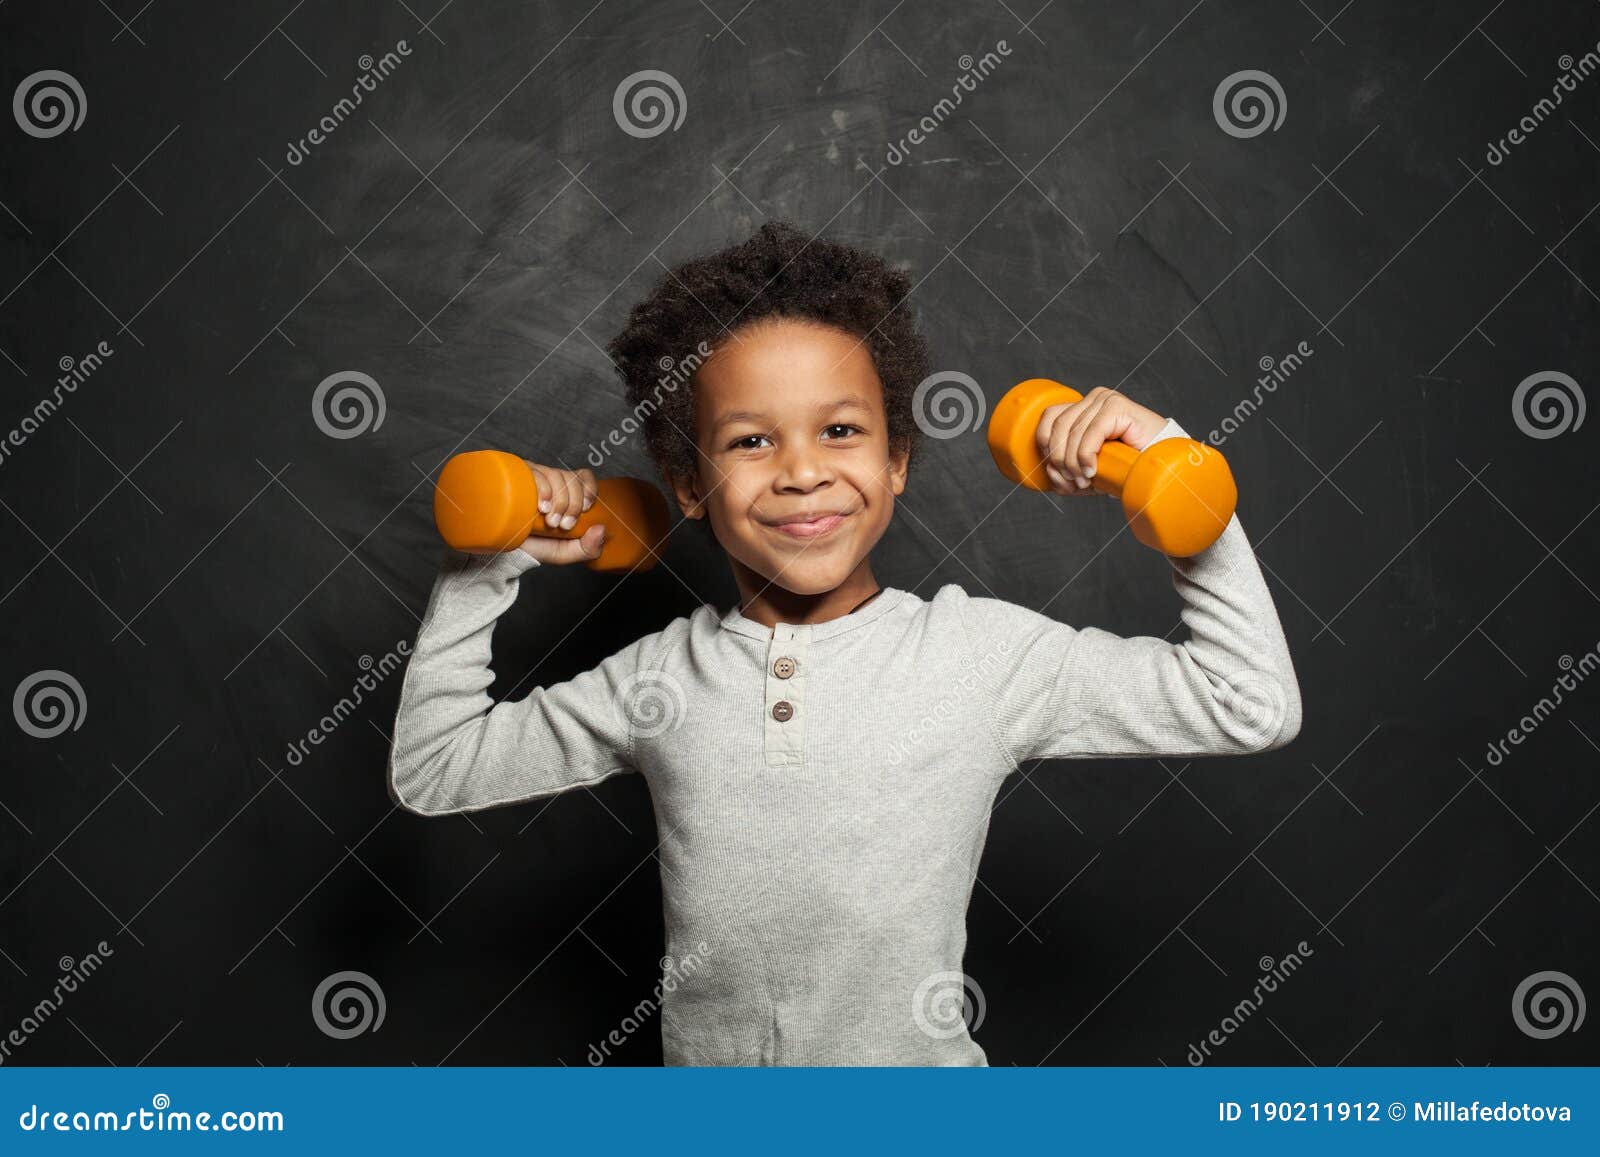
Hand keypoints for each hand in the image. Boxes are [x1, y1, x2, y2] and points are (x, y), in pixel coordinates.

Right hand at [515, 462, 605, 564]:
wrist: (503, 551)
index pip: (584, 476)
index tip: (587, 508)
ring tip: (550, 521)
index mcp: (565, 494)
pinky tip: (542, 507)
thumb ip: (588, 548)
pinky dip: (544, 491)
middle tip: (563, 525)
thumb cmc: (534, 547)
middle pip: (571, 478)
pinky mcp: (516, 477)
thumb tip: (602, 529)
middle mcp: (551, 482)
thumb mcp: (565, 552)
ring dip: (559, 501)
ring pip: (556, 476)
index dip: (589, 488)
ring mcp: (533, 477)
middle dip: (573, 504)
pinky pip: (535, 474)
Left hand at [1036, 387, 1166, 496]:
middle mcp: (1093, 398)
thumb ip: (1064, 471)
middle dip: (1060, 459)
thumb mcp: (1087, 471)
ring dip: (1073, 463)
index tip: (1054, 469)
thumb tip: (1049, 469)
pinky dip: (1086, 456)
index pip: (1049, 417)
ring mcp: (1106, 400)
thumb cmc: (1125, 467)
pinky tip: (1093, 472)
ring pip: (1073, 432)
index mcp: (1083, 407)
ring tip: (1085, 481)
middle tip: (1073, 482)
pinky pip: (1091, 433)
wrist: (1160, 466)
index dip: (1045, 444)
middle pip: (1059, 426)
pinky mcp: (1117, 406)